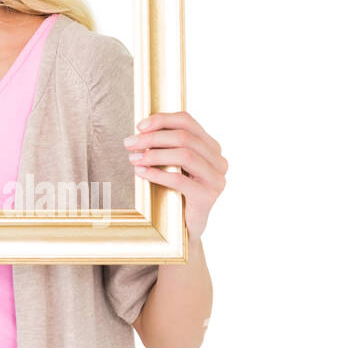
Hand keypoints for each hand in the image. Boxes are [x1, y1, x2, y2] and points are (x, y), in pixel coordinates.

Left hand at [126, 111, 226, 240]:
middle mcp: (218, 160)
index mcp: (210, 146)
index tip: (139, 126)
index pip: (187, 121)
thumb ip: (165, 145)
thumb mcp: (171, 164)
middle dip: (152, 138)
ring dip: (154, 154)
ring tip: (133, 158)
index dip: (162, 120)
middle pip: (184, 137)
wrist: (183, 227)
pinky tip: (141, 172)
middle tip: (129, 143)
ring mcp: (216, 178)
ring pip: (184, 155)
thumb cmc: (174, 191)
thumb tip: (140, 130)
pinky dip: (157, 173)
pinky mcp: (208, 196)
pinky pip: (179, 179)